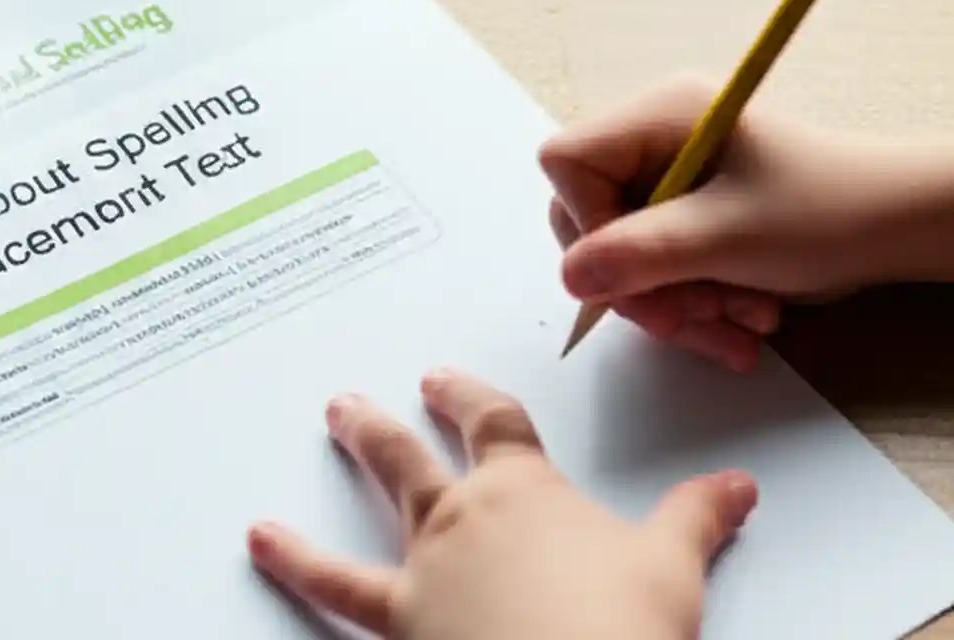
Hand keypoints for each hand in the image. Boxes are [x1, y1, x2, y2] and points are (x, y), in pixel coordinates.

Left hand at [247, 368, 758, 639]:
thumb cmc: (624, 624)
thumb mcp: (674, 565)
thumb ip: (700, 518)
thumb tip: (739, 487)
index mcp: (528, 490)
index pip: (497, 425)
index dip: (471, 398)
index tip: (446, 382)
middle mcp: (468, 512)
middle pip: (420, 451)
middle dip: (393, 420)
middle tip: (358, 401)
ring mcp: (426, 560)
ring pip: (385, 491)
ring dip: (356, 451)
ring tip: (333, 420)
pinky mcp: (400, 616)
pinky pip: (335, 585)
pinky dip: (293, 561)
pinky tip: (259, 539)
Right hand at [540, 75, 953, 370]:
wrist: (900, 227)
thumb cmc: (828, 212)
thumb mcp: (728, 237)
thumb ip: (642, 255)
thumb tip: (571, 277)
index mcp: (661, 116)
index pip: (569, 163)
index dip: (587, 223)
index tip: (637, 268)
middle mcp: (656, 139)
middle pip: (591, 217)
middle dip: (638, 281)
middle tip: (687, 320)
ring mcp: (670, 176)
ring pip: (624, 252)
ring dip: (673, 302)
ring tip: (734, 325)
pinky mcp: (688, 211)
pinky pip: (657, 264)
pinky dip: (691, 300)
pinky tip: (740, 319)